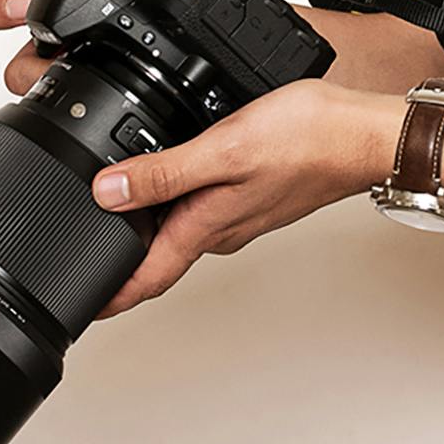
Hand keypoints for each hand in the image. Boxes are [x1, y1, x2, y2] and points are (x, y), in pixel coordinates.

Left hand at [89, 78, 403, 315]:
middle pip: (157, 255)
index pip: (145, 279)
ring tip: (116, 206)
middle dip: (120, 256)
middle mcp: (222, 229)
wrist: (368, 135)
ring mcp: (241, 214)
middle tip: (83, 249)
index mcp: (208, 227)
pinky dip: (176, 200)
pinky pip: (203, 208)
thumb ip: (164, 173)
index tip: (75, 308)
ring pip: (180, 229)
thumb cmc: (310, 141)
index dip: (107, 298)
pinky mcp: (255, 194)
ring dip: (147, 224)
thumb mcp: (224, 149)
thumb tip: (107, 192)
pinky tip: (172, 173)